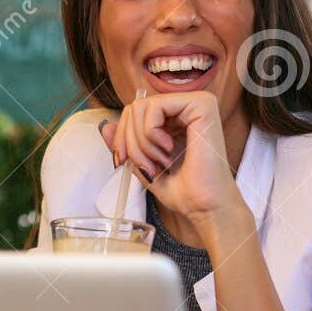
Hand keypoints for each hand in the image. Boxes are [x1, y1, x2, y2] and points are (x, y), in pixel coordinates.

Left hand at [100, 91, 242, 227]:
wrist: (206, 208)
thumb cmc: (185, 191)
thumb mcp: (145, 166)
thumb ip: (127, 144)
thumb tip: (105, 125)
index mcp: (178, 118)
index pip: (135, 112)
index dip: (121, 137)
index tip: (126, 162)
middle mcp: (188, 106)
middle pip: (134, 107)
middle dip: (130, 141)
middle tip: (147, 166)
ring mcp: (197, 102)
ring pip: (140, 107)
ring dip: (141, 142)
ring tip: (161, 161)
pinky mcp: (201, 104)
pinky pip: (154, 107)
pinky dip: (151, 134)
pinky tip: (169, 150)